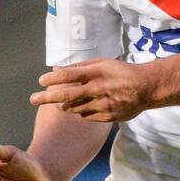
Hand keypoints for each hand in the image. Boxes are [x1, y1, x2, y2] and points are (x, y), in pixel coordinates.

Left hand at [29, 58, 155, 121]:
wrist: (147, 88)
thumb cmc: (121, 72)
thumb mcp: (102, 63)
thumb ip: (79, 67)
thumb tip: (56, 70)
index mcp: (97, 73)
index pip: (69, 75)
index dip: (53, 79)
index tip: (41, 81)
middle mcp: (98, 89)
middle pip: (67, 95)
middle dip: (46, 98)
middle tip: (32, 99)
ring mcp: (103, 105)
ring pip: (74, 109)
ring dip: (64, 106)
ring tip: (59, 104)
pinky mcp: (108, 117)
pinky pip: (86, 116)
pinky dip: (80, 112)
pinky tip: (82, 107)